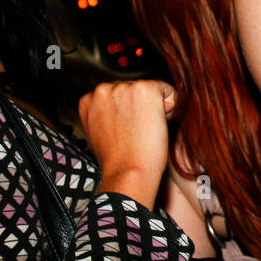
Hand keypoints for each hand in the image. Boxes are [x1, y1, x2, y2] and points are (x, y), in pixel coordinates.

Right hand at [79, 80, 176, 207]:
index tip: (129, 129)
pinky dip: (171, 106)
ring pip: (151, 89)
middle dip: (141, 106)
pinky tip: (158, 124)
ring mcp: (123, 88)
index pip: (118, 94)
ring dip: (155, 106)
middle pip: (134, 89)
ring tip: (145, 130)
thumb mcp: (100, 132)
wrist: (127, 171)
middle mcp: (103, 89)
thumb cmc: (118, 160)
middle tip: (139, 131)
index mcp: (89, 100)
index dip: (129, 111)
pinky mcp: (144, 89)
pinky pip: (168, 90)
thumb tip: (121, 109)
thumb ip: (106, 115)